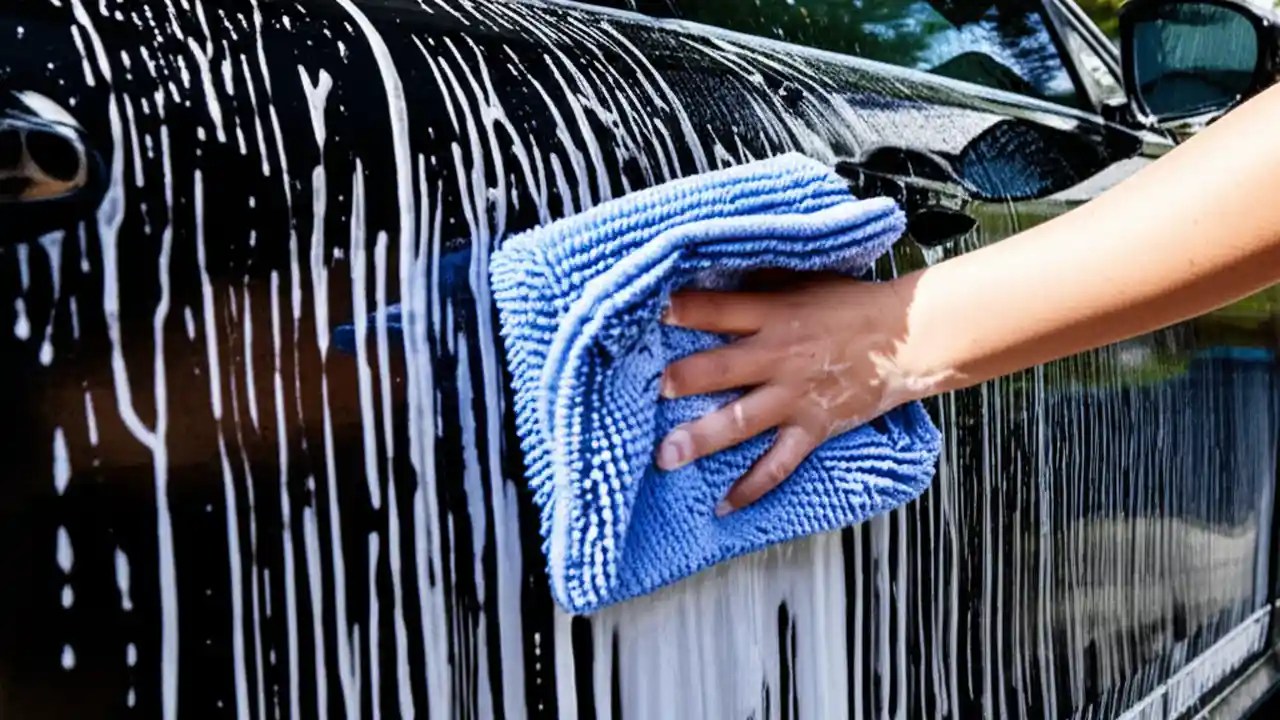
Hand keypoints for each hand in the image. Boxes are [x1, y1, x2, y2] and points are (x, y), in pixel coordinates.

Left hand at [655, 276, 938, 515]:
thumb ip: (757, 285)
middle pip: (721, 368)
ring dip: (702, 439)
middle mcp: (778, 356)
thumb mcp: (802, 281)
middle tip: (652, 391)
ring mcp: (794, 396)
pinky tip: (723, 505)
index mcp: (773, 314)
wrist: (907, 337)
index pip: (718, 309)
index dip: (682, 310)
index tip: (645, 314)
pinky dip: (752, 487)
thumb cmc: (851, 305)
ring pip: (741, 421)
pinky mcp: (812, 428)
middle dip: (683, 380)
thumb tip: (712, 276)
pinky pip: (778, 464)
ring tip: (667, 456)